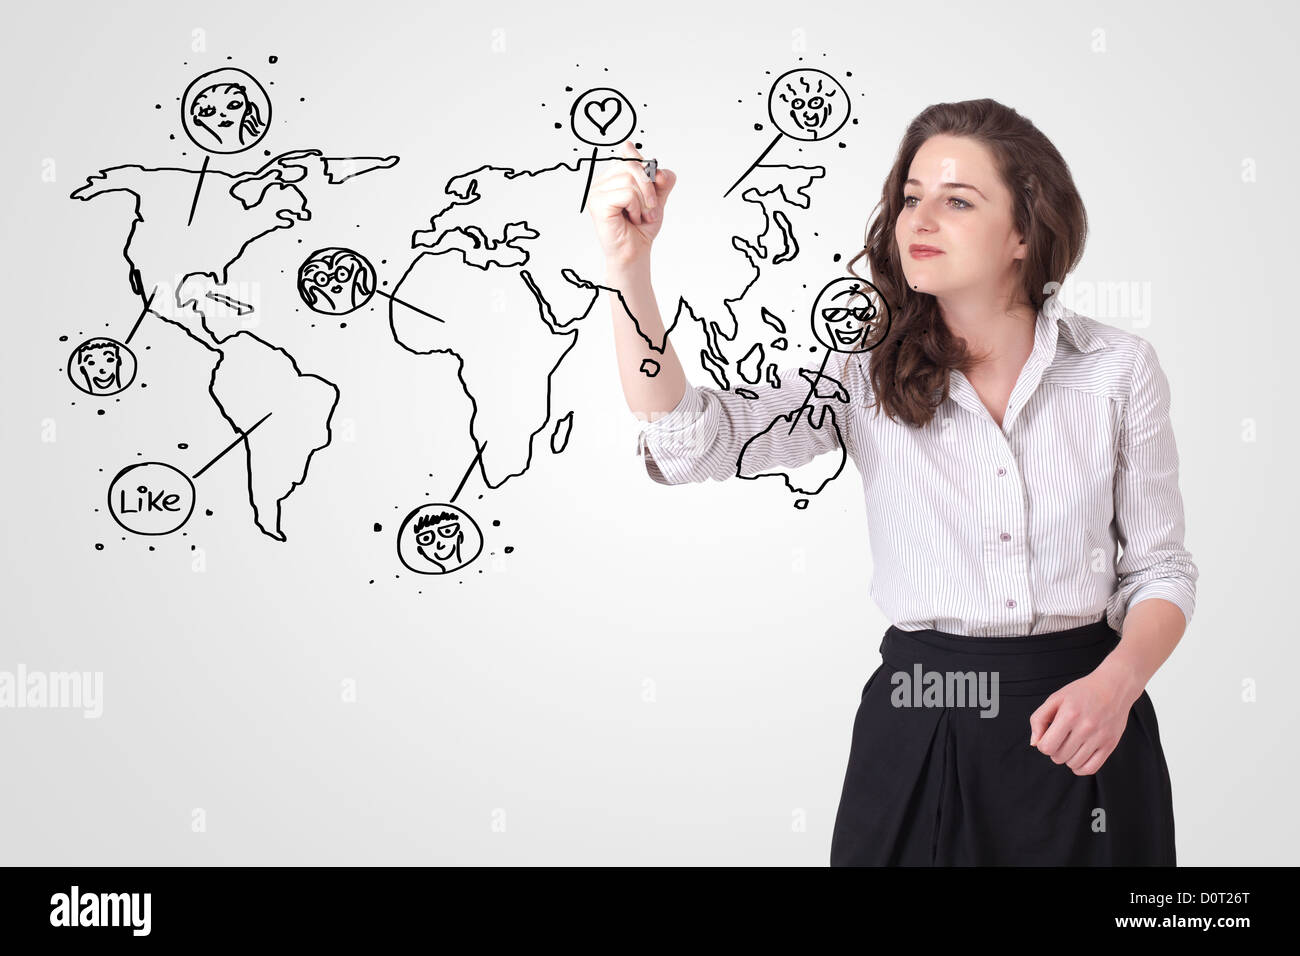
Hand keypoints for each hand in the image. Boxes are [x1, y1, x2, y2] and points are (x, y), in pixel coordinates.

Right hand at [587, 140, 676, 267]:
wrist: (635, 251)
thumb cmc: (642, 227)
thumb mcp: (658, 198)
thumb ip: (662, 180)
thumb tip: (659, 172)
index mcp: (613, 175)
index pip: (628, 151)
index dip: (645, 165)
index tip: (654, 184)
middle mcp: (602, 180)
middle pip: (631, 163)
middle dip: (649, 186)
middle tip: (652, 207)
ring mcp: (597, 191)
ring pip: (630, 178)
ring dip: (644, 201)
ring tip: (642, 216)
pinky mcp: (598, 203)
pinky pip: (627, 194)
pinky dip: (636, 208)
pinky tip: (633, 219)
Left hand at [1028, 662, 1142, 774]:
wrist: (1113, 687)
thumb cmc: (1081, 693)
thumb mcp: (1055, 699)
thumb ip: (1038, 719)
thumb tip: (1035, 744)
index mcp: (1069, 715)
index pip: (1046, 747)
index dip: (1043, 744)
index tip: (1048, 736)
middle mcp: (1086, 727)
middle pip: (1059, 757)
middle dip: (1055, 750)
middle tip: (1061, 738)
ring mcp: (1100, 737)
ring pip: (1074, 764)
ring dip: (1067, 758)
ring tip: (1071, 744)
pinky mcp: (1111, 744)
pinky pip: (1091, 769)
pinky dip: (1081, 768)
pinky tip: (1078, 756)